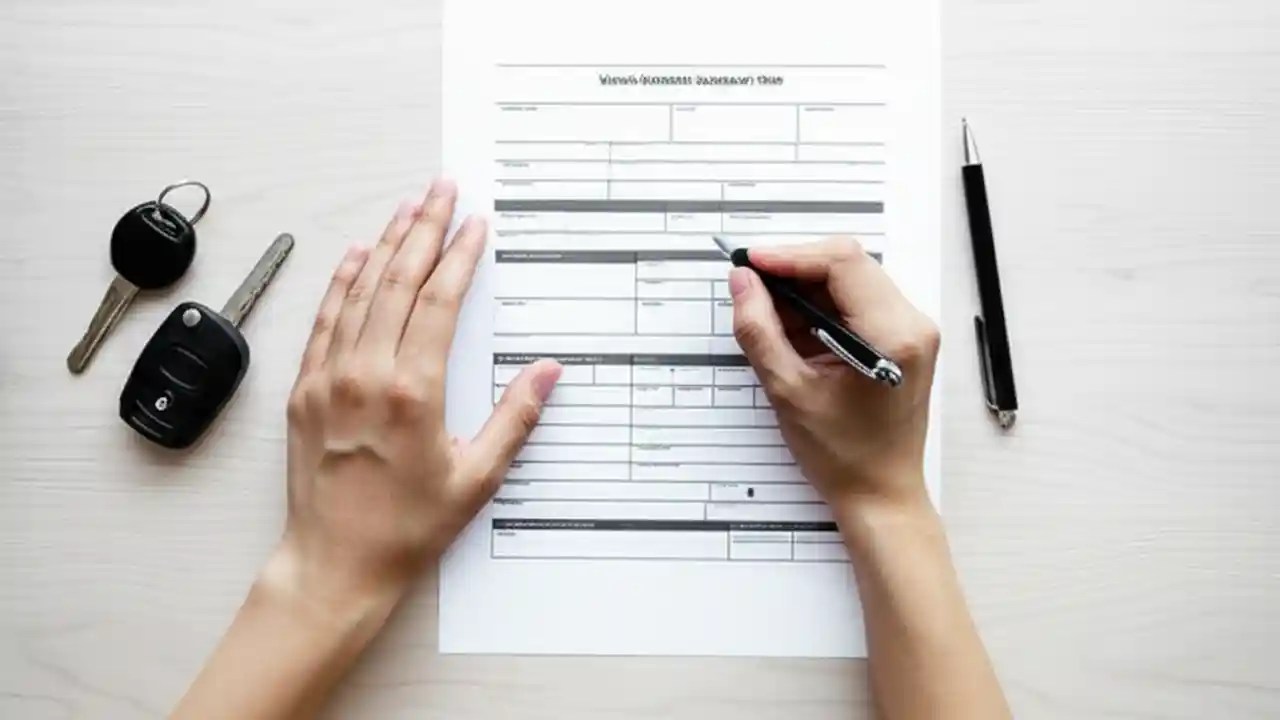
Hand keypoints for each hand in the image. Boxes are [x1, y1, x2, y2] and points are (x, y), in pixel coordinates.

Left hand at [266, 180, 561, 613]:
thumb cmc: (406, 528)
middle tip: (441, 191)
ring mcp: (328, 379)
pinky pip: (323, 321)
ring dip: (383, 245)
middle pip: (397, 282)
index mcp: (412, 391)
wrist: (335, 564)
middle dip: (423, 229)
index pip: (439, 301)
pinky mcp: (304, 391)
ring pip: (358, 292)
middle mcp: (365, 374)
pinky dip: (339, 284)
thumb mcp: (477, 477)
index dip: (459, 256)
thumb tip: (549, 371)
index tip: (474, 225)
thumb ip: (515, 417)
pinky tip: (353, 257)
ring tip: (406, 209)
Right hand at [729, 237, 938, 523]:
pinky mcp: (901, 339)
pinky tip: (793, 329)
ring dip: (805, 288)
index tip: (752, 264)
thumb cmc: (845, 457)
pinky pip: (856, 302)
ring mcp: (910, 331)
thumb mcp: (789, 391)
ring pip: (850, 280)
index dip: (790, 256)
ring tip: (768, 313)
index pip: (841, 263)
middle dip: (795, 270)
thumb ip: (760, 331)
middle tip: (752, 286)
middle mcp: (911, 325)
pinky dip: (820, 307)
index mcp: (893, 335)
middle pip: (848, 264)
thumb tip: (743, 284)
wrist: (880, 494)